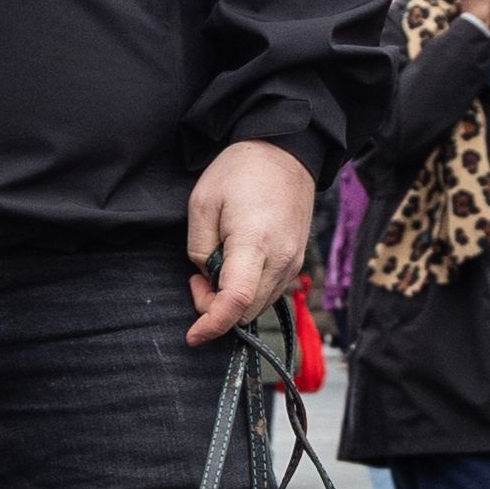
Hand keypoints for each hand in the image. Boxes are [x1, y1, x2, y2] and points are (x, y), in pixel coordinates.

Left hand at [184, 138, 316, 346]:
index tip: (192, 336)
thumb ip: (200, 250)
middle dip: (216, 308)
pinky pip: (269, 293)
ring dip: (232, 301)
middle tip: (197, 278)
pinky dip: (248, 292)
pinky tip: (235, 267)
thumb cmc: (239, 172)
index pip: (235, 301)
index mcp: (255, 243)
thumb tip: (208, 280)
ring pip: (258, 306)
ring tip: (215, 267)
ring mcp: (294, 263)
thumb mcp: (202, 204)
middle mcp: (281, 260)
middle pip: (246, 311)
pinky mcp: (297, 261)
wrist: (285, 153)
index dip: (211, 324)